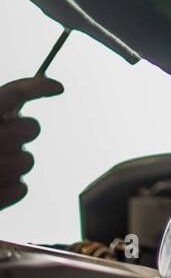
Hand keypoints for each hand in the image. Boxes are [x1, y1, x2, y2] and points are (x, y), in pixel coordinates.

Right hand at [0, 76, 63, 210]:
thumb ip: (3, 104)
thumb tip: (38, 91)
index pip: (16, 92)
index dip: (40, 87)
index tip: (57, 88)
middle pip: (32, 128)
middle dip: (22, 132)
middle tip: (4, 139)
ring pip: (27, 161)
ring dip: (14, 164)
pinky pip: (21, 189)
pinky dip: (8, 190)